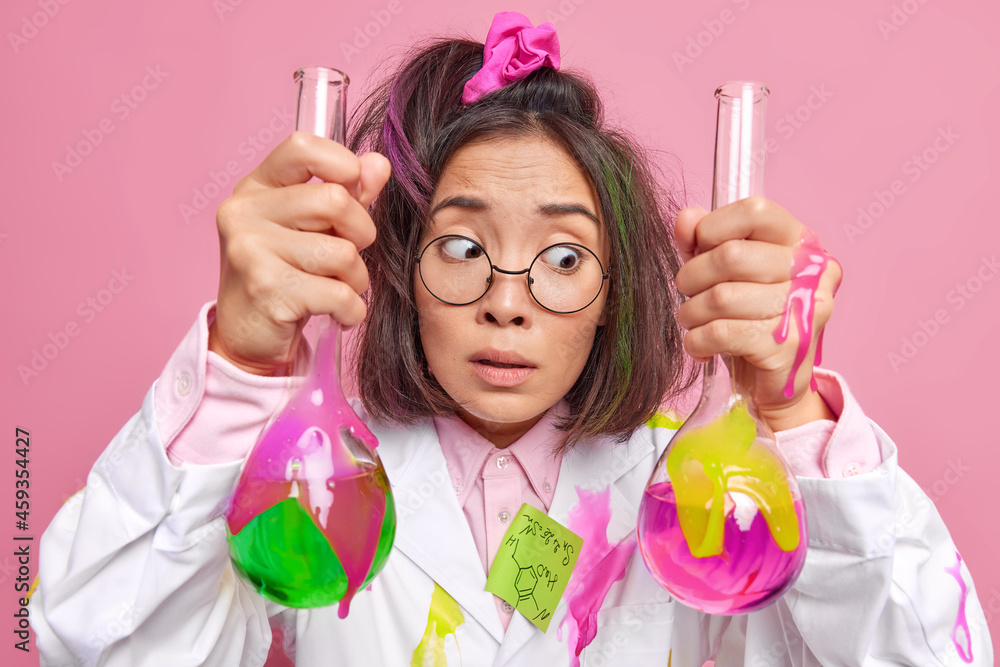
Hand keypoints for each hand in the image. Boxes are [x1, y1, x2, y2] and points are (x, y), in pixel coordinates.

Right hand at [208, 131, 391, 375]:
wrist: (249, 336)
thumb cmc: (285, 274)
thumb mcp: (311, 228)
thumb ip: (347, 195)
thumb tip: (380, 164)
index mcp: (255, 187)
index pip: (302, 147)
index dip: (342, 164)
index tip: (353, 191)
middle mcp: (245, 213)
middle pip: (334, 201)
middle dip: (360, 234)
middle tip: (349, 257)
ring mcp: (250, 251)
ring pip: (342, 253)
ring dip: (355, 279)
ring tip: (339, 289)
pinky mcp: (267, 290)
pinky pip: (339, 294)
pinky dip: (351, 310)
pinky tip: (337, 314)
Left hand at [673, 196, 840, 430]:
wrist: (772, 382)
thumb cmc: (748, 319)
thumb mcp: (724, 274)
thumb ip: (704, 242)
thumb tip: (686, 218)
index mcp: (801, 243)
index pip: (755, 212)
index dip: (713, 227)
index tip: (697, 249)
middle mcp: (813, 271)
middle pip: (731, 256)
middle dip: (692, 277)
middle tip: (687, 294)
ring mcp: (806, 310)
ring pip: (722, 297)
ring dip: (691, 312)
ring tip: (692, 321)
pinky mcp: (789, 347)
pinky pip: (722, 332)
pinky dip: (698, 340)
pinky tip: (700, 345)